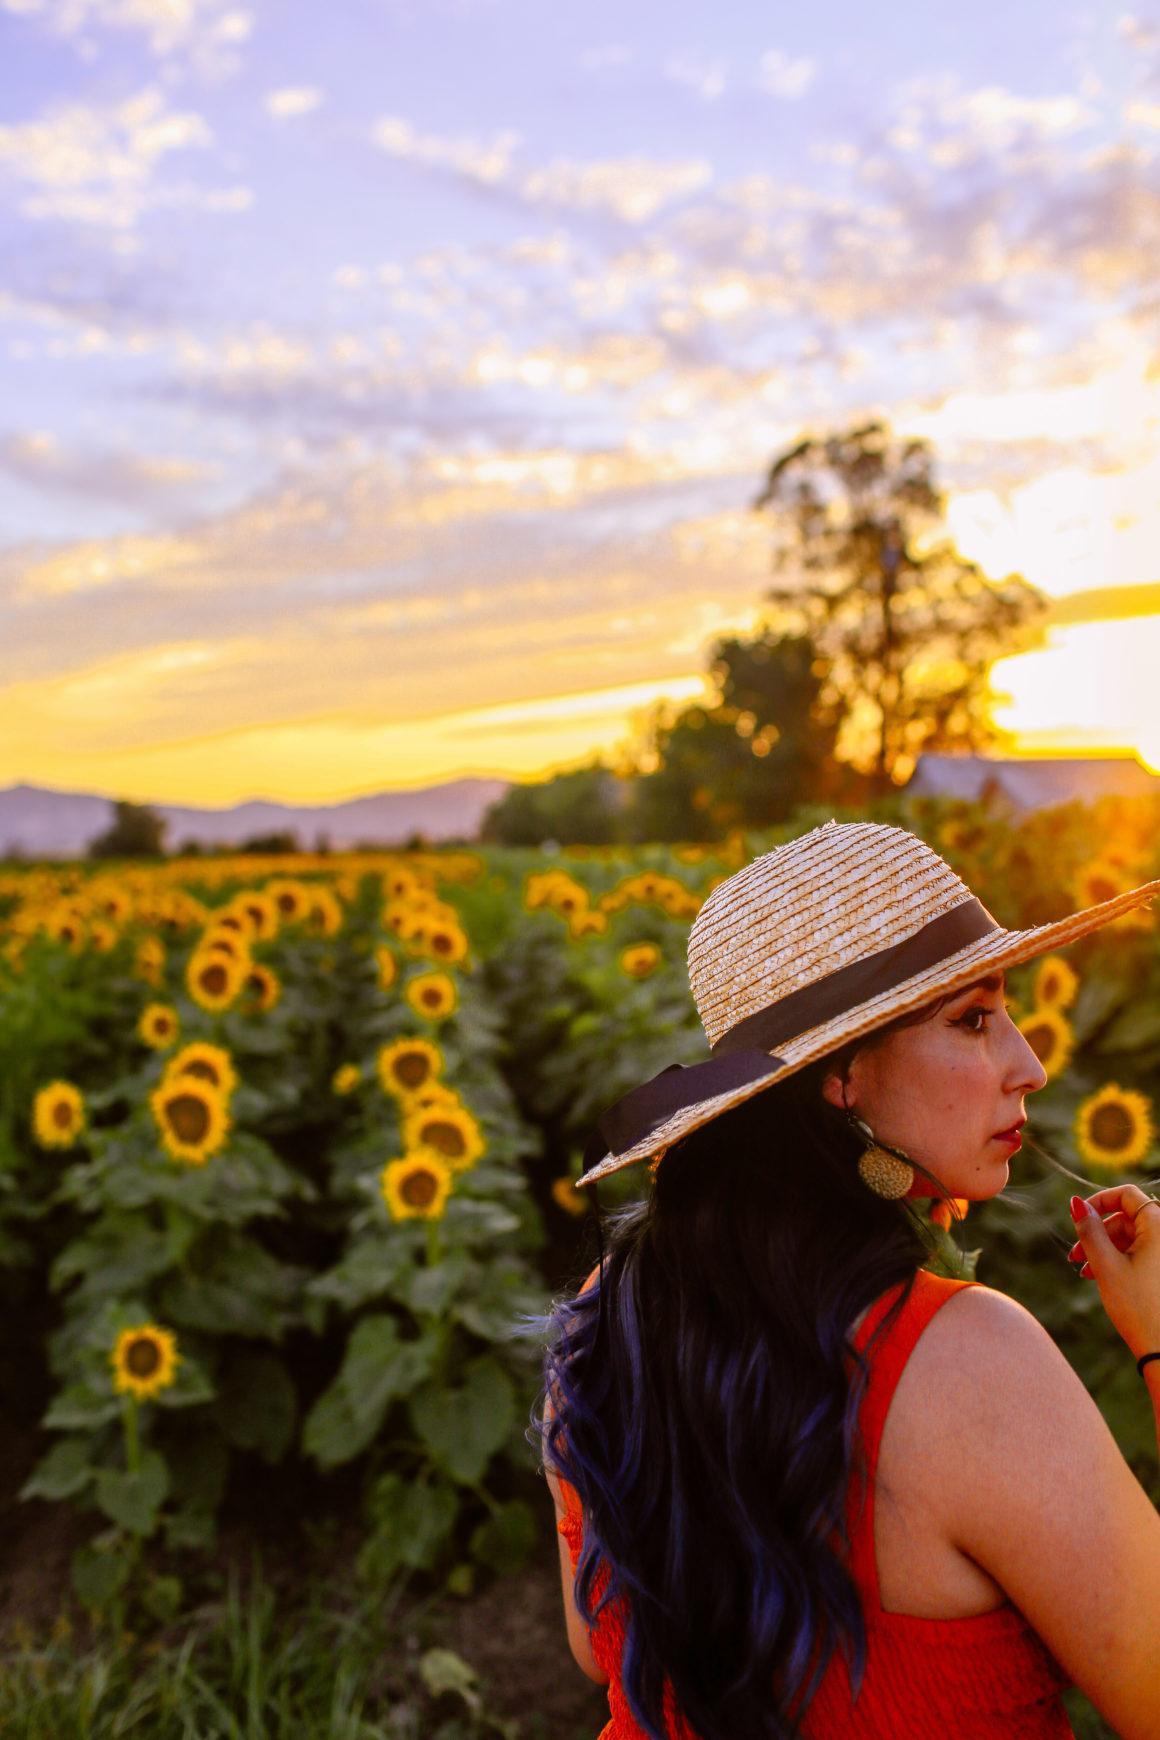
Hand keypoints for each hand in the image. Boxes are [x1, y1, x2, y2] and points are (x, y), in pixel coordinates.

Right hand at [1067, 1186, 1159, 1362]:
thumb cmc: (1138, 1307)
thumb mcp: (1106, 1265)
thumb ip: (1090, 1230)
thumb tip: (1076, 1202)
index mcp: (1158, 1226)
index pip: (1126, 1195)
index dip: (1099, 1201)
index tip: (1077, 1218)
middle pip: (1126, 1217)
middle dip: (1097, 1232)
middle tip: (1074, 1255)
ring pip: (1129, 1237)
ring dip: (1103, 1248)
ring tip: (1084, 1271)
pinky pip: (1139, 1253)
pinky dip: (1117, 1259)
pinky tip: (1098, 1277)